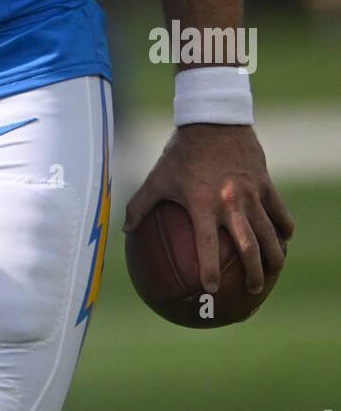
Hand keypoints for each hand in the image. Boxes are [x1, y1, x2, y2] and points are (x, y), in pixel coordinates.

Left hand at [122, 123, 294, 294]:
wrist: (213, 118)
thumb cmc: (182, 151)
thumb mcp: (158, 176)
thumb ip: (141, 204)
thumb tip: (125, 230)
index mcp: (202, 203)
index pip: (207, 244)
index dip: (208, 269)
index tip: (208, 290)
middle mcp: (230, 202)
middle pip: (249, 247)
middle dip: (252, 274)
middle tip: (251, 292)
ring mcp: (251, 193)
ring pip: (270, 234)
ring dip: (274, 258)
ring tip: (272, 274)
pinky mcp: (265, 184)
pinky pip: (280, 212)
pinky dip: (284, 228)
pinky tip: (284, 240)